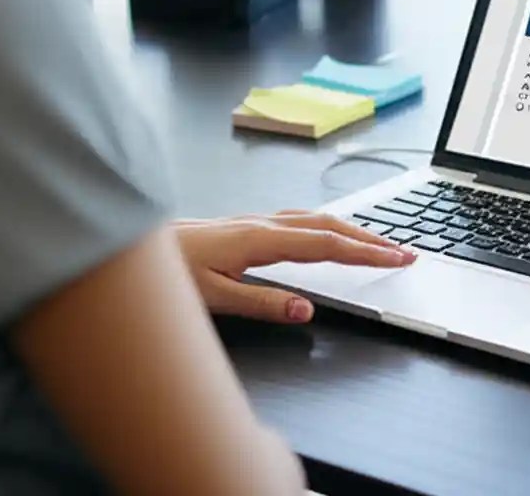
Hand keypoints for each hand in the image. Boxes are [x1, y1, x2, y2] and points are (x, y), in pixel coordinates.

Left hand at [174, 210, 416, 323]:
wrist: (124, 246)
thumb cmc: (163, 273)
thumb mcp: (210, 298)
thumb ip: (261, 303)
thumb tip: (307, 309)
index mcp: (258, 239)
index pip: (325, 246)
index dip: (366, 252)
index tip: (397, 258)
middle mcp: (260, 224)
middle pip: (329, 225)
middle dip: (371, 237)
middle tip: (405, 251)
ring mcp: (253, 221)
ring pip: (315, 219)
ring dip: (352, 229)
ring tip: (378, 243)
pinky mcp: (245, 225)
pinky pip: (299, 220)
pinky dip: (326, 226)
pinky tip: (328, 233)